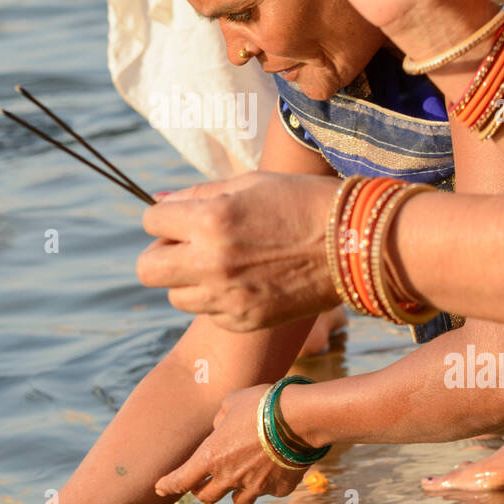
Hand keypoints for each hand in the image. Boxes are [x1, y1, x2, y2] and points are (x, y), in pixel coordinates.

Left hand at [138, 171, 339, 331]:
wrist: (356, 243)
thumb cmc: (302, 202)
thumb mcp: (249, 184)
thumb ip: (197, 195)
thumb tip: (157, 199)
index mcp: (211, 220)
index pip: (151, 221)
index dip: (166, 217)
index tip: (184, 217)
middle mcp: (212, 262)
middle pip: (147, 269)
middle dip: (162, 253)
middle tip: (187, 244)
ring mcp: (228, 297)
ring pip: (175, 296)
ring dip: (188, 278)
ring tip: (223, 262)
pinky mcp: (245, 320)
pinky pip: (208, 313)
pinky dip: (218, 299)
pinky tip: (248, 280)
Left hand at [155, 384, 303, 503]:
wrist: (300, 418)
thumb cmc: (261, 404)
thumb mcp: (232, 402)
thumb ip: (221, 418)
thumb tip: (221, 427)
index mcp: (212, 456)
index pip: (182, 479)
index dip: (168, 485)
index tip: (160, 488)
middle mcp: (230, 477)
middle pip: (207, 497)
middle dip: (202, 491)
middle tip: (203, 483)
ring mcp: (255, 487)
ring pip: (239, 501)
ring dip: (235, 491)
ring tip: (242, 476)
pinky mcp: (279, 490)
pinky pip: (268, 491)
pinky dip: (266, 483)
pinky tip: (274, 467)